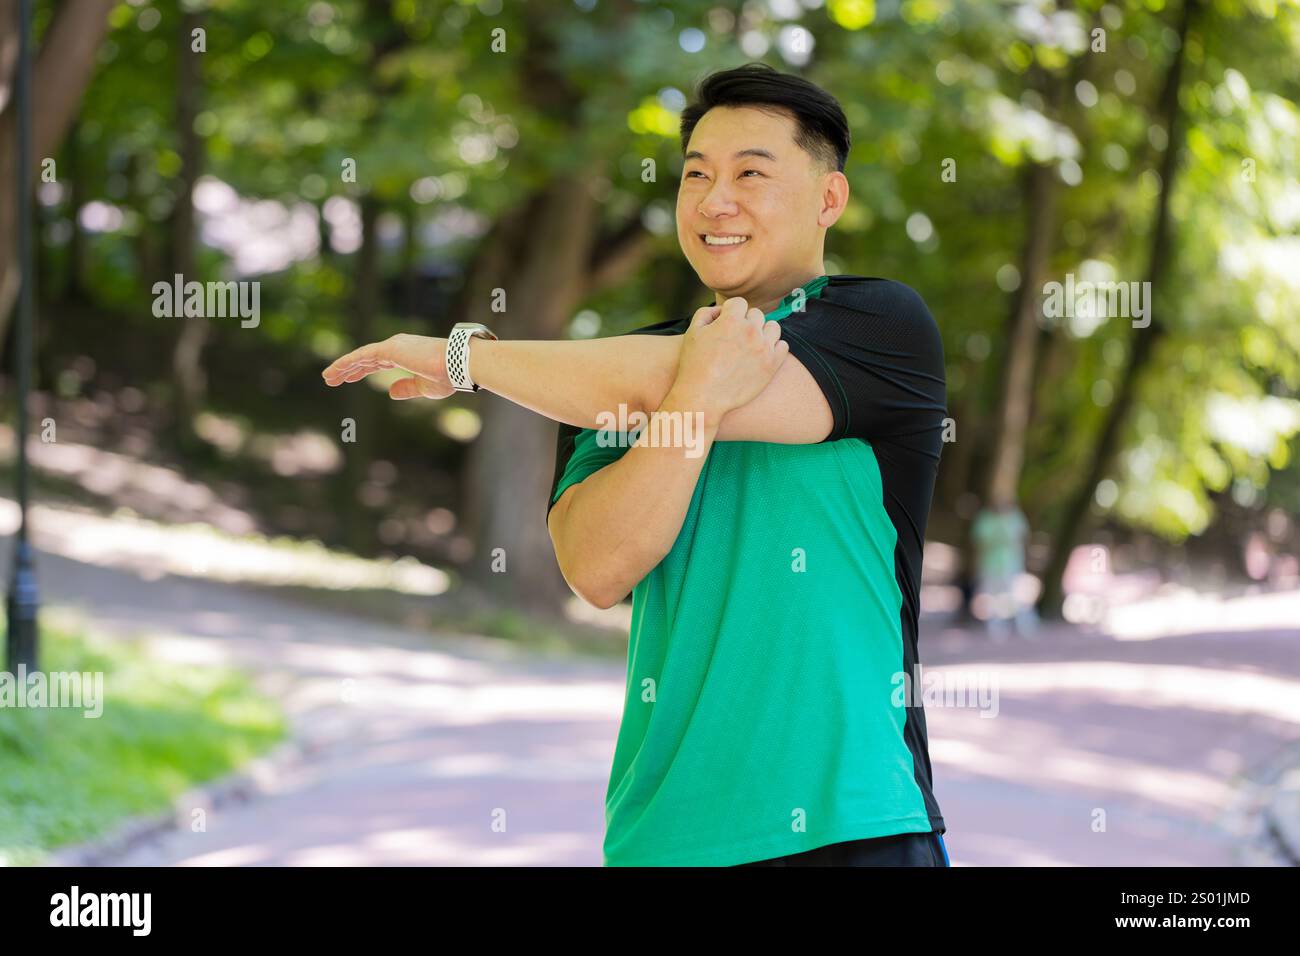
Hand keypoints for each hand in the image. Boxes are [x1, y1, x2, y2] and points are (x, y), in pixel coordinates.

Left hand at [321, 333, 454, 399]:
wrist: (458, 366)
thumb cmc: (448, 376)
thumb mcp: (424, 387)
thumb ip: (406, 388)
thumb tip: (390, 392)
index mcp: (406, 354)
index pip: (378, 361)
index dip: (362, 369)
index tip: (349, 378)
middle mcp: (398, 346)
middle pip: (366, 358)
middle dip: (349, 368)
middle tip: (332, 378)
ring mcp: (393, 346)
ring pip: (361, 356)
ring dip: (343, 366)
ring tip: (327, 377)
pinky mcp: (389, 349)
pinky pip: (362, 356)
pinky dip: (346, 363)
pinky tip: (334, 371)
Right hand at [670, 297, 788, 418]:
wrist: (703, 397)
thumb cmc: (694, 365)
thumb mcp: (692, 332)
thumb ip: (707, 313)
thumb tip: (722, 310)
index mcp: (731, 320)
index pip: (740, 303)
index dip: (731, 313)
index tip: (725, 325)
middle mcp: (750, 331)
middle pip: (757, 314)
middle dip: (746, 323)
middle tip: (735, 339)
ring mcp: (764, 348)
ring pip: (773, 327)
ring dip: (763, 332)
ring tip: (751, 345)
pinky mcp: (772, 364)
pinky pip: (783, 346)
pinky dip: (774, 348)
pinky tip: (761, 355)